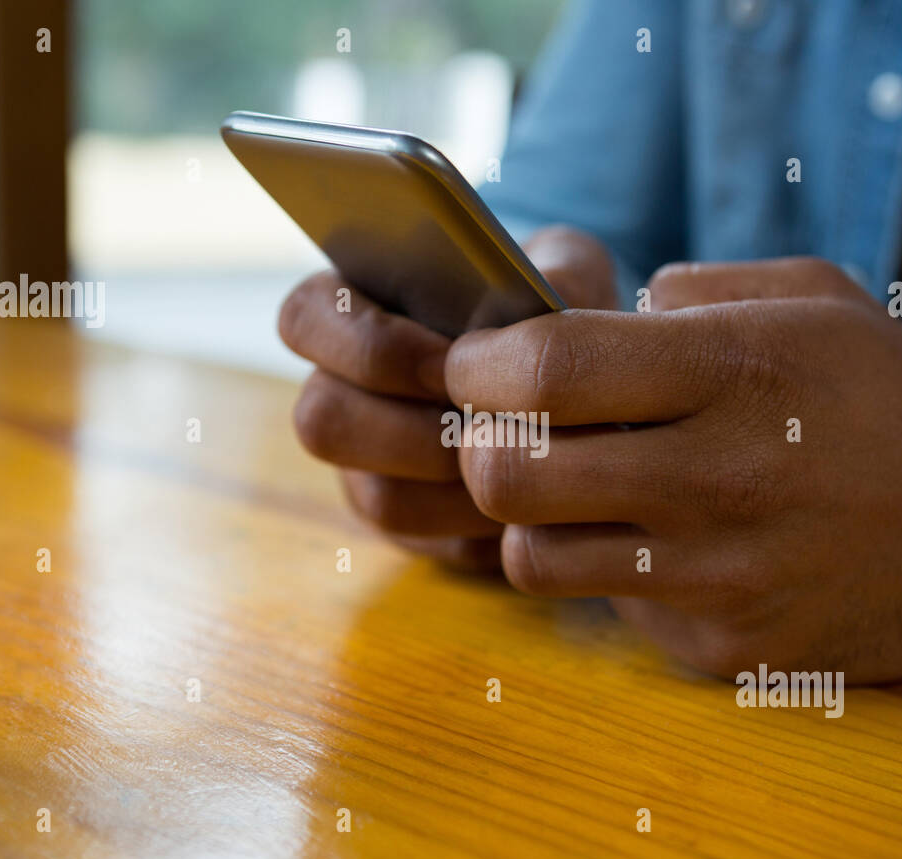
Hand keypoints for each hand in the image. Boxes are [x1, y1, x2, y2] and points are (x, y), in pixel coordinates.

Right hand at [279, 224, 616, 568]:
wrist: (596, 391)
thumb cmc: (567, 315)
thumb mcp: (573, 270)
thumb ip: (554, 272)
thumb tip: (535, 306)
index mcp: (358, 310)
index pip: (305, 317)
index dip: (367, 344)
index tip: (450, 359)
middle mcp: (346, 393)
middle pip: (320, 421)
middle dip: (413, 429)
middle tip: (487, 424)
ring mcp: (370, 467)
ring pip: (378, 498)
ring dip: (460, 484)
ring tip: (530, 463)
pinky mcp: (413, 529)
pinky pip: (431, 545)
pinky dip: (488, 527)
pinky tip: (540, 504)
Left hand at [443, 257, 901, 681]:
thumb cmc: (894, 402)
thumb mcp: (815, 301)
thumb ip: (695, 291)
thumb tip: (600, 310)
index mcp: (736, 373)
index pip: (546, 369)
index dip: (479, 364)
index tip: (476, 362)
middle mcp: (719, 478)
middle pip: (507, 474)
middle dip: (479, 445)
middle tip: (505, 432)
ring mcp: (719, 577)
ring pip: (534, 557)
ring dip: (530, 519)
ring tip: (577, 493)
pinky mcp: (723, 647)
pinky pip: (613, 607)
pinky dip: (614, 573)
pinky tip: (664, 546)